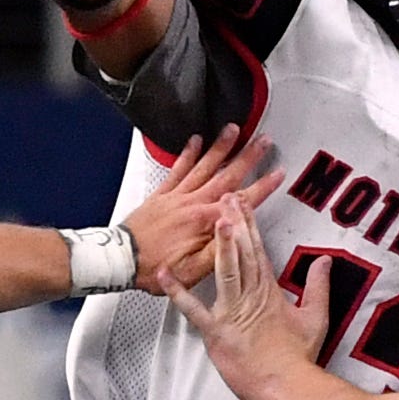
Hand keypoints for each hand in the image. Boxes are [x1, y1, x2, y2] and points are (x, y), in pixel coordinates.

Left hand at [119, 124, 277, 294]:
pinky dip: (187, 154)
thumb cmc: (156, 268)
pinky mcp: (162, 195)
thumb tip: (240, 232)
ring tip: (233, 130)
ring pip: (204, 166)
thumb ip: (220, 250)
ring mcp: (177, 197)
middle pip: (227, 175)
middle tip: (263, 141)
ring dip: (220, 147)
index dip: (263, 187)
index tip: (277, 174)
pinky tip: (195, 141)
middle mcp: (192, 204)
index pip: (242, 201)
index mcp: (205, 222)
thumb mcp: (194, 270)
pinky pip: (177, 169)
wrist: (121, 260)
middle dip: (248, 157)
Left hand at [161, 199, 318, 384]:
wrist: (286, 386)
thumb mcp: (316, 317)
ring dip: (219, 245)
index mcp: (269, 292)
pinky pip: (193, 310)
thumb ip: (318, 286)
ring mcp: (232, 313)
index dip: (250, 225)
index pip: (258, 251)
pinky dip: (178, 292)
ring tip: (213, 218)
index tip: (242, 203)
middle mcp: (250, 297)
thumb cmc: (298, 357)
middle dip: (234, 223)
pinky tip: (165, 274)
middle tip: (225, 197)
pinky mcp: (217, 332)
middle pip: (242, 254)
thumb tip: (325, 260)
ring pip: (225, 272)